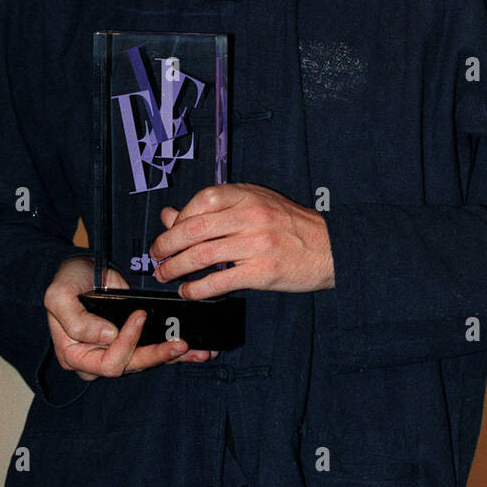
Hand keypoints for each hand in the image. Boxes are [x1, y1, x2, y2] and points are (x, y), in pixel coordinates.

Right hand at [44, 257, 218, 379]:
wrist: (80, 270)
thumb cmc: (68, 282)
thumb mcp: (60, 295)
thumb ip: (75, 320)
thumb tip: (106, 336)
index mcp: (75, 354)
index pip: (107, 362)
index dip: (126, 343)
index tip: (139, 315)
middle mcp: (96, 359)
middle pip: (131, 366)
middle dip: (157, 355)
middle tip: (180, 343)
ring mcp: (115, 352)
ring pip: (146, 362)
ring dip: (172, 357)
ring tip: (198, 351)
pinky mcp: (131, 342)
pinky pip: (153, 351)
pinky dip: (174, 352)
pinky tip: (196, 350)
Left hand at [150, 183, 334, 298]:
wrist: (331, 248)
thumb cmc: (291, 226)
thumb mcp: (254, 206)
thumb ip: (214, 211)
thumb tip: (170, 215)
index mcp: (248, 194)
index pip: (202, 200)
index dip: (179, 218)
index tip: (168, 232)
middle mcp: (251, 215)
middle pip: (194, 228)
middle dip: (166, 245)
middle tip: (155, 256)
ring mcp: (257, 243)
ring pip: (201, 255)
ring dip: (175, 268)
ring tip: (164, 275)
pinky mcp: (262, 272)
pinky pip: (219, 281)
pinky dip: (197, 288)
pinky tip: (188, 291)